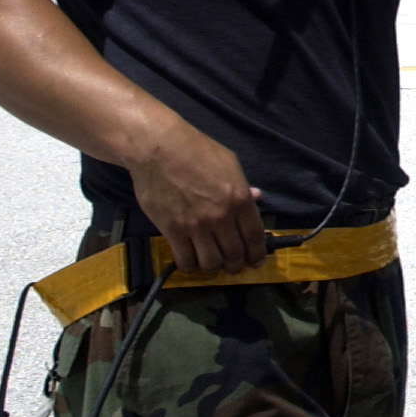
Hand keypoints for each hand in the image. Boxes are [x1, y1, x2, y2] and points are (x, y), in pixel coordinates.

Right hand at [128, 116, 267, 274]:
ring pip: (211, 264)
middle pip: (234, 255)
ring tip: (211, 262)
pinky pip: (185, 261)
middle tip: (231, 265)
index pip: (255, 237)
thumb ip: (243, 185)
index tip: (255, 262)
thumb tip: (257, 196)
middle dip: (235, 265)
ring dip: (213, 268)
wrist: (158, 148)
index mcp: (239, 199)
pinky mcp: (172, 230)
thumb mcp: (229, 163)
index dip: (257, 255)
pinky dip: (190, 266)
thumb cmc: (196, 150)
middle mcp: (221, 217)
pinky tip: (190, 260)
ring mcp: (196, 226)